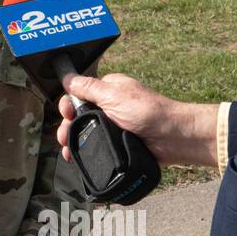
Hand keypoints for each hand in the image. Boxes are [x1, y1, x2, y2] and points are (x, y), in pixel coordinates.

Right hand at [56, 72, 218, 167]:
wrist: (172, 138)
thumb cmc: (148, 112)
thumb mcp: (114, 95)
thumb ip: (88, 88)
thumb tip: (67, 77)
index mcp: (109, 90)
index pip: (80, 94)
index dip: (69, 104)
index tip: (66, 114)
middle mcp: (110, 106)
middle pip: (80, 116)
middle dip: (69, 127)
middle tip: (64, 138)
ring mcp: (114, 126)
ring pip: (86, 132)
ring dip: (74, 141)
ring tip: (68, 152)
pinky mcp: (118, 142)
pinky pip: (97, 146)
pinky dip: (86, 152)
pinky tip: (77, 159)